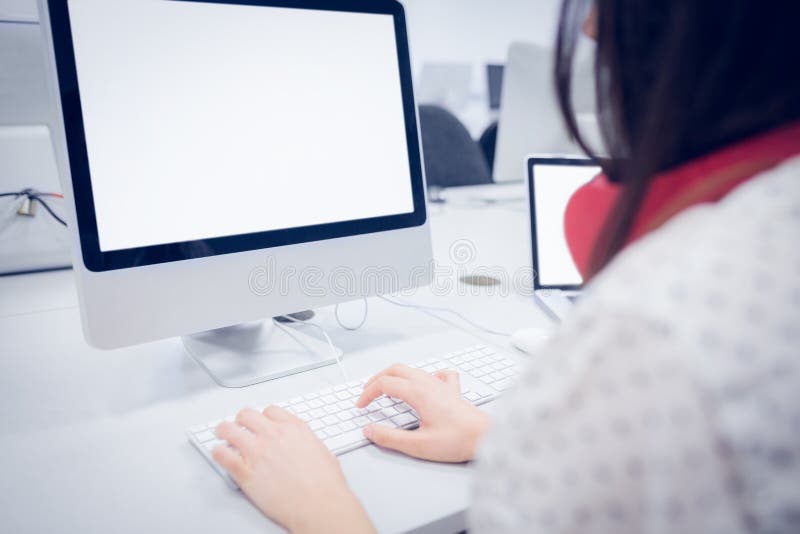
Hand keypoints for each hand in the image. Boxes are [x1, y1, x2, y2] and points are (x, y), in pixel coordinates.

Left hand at [213, 407, 373, 533]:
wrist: (319, 505)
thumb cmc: (325, 485)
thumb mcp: (322, 452)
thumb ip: (307, 444)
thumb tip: (304, 447)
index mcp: (294, 429)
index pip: (270, 411)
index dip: (264, 417)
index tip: (261, 423)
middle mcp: (273, 436)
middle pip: (247, 415)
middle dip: (241, 420)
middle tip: (238, 426)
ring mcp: (257, 453)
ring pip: (229, 430)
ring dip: (223, 431)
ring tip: (221, 434)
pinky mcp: (246, 473)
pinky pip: (223, 456)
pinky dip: (218, 453)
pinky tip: (219, 454)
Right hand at [356, 364, 488, 462]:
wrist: (486, 437)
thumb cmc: (457, 440)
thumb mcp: (418, 445)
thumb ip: (390, 438)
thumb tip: (370, 430)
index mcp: (418, 392)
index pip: (384, 384)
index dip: (368, 393)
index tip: (361, 405)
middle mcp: (428, 383)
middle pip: (396, 369)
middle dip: (377, 379)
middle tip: (367, 392)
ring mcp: (441, 384)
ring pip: (412, 369)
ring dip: (395, 376)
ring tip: (386, 388)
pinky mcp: (451, 390)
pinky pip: (435, 373)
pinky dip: (422, 375)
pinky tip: (423, 383)